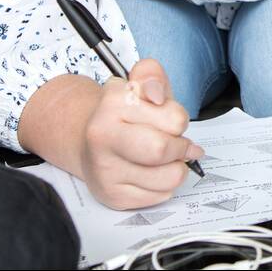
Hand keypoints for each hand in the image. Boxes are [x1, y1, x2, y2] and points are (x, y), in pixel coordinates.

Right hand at [78, 57, 204, 209]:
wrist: (90, 142)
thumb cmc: (124, 114)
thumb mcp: (139, 84)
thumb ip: (152, 74)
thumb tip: (156, 94)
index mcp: (112, 103)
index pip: (174, 118)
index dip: (179, 120)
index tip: (170, 119)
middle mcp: (103, 136)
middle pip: (163, 150)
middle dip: (181, 148)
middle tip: (177, 143)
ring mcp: (105, 169)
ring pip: (169, 178)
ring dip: (177, 168)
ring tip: (164, 158)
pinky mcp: (112, 195)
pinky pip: (160, 196)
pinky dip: (164, 185)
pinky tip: (151, 173)